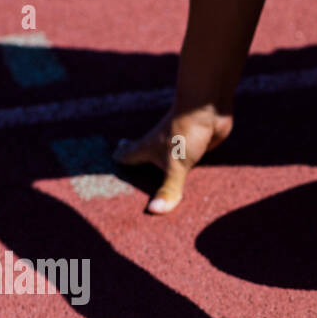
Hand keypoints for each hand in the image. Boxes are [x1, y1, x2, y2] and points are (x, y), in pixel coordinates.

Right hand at [113, 105, 231, 213]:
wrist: (208, 106)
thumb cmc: (185, 131)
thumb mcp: (176, 165)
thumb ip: (168, 189)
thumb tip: (154, 210)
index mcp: (147, 148)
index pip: (126, 157)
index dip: (117, 163)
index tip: (108, 172)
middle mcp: (158, 146)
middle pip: (143, 159)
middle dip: (137, 169)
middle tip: (130, 181)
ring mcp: (176, 146)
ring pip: (165, 161)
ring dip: (162, 172)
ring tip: (157, 185)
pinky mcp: (194, 146)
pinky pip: (187, 163)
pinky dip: (185, 172)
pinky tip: (189, 180)